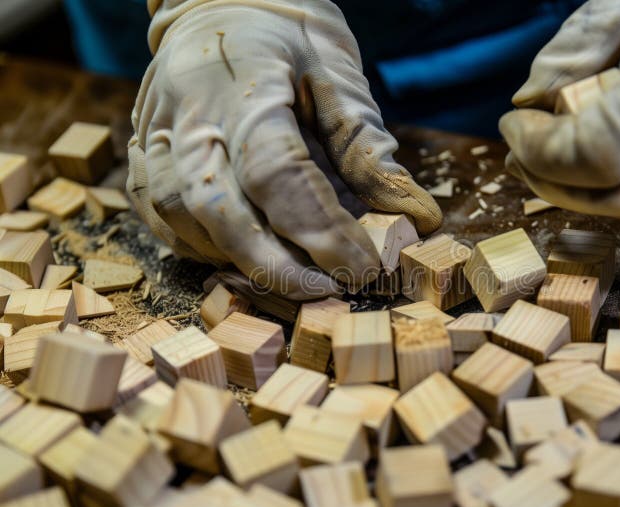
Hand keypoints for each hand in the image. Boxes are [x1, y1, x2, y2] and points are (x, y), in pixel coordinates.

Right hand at [127, 1, 441, 298]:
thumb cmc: (289, 34)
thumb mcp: (337, 75)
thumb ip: (365, 146)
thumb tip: (411, 217)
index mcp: (245, 81)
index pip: (278, 171)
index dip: (320, 230)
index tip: (361, 268)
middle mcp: (189, 108)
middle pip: (217, 205)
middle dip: (273, 263)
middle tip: (324, 290)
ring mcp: (154, 126)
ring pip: (178, 214)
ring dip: (233, 257)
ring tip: (287, 274)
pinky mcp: (139, 142)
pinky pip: (153, 210)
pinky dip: (194, 243)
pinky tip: (235, 253)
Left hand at [500, 0, 619, 220]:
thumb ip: (585, 42)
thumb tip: (533, 99)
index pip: (596, 156)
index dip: (541, 150)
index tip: (514, 123)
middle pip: (615, 199)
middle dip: (552, 182)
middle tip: (518, 150)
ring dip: (583, 192)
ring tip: (545, 157)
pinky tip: (596, 155)